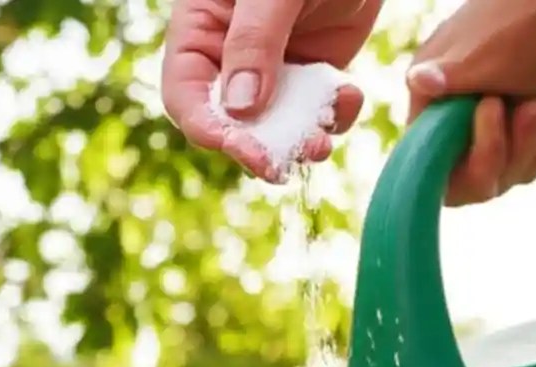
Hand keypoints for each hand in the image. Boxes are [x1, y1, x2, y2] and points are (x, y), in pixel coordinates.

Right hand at [161, 0, 383, 181]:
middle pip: (227, 121)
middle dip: (255, 146)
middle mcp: (229, 56)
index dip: (209, 129)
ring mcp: (272, 67)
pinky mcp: (312, 72)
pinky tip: (349, 95)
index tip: (243, 150)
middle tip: (282, 167)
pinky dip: (333, 116)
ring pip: (272, 125)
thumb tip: (239, 111)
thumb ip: (254, 43)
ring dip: (297, 141)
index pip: (186, 94)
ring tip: (323, 144)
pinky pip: (314, 111)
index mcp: (199, 30)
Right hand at [405, 0, 535, 205]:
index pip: (427, 154)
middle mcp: (458, 109)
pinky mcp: (529, 124)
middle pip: (471, 171)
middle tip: (530, 108)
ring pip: (509, 168)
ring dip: (533, 140)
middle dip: (504, 151)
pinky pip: (535, 155)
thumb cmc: (531, 24)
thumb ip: (446, 79)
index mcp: (434, 91)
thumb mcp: (484, 57)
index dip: (455, 160)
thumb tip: (416, 78)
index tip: (488, 127)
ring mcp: (497, 119)